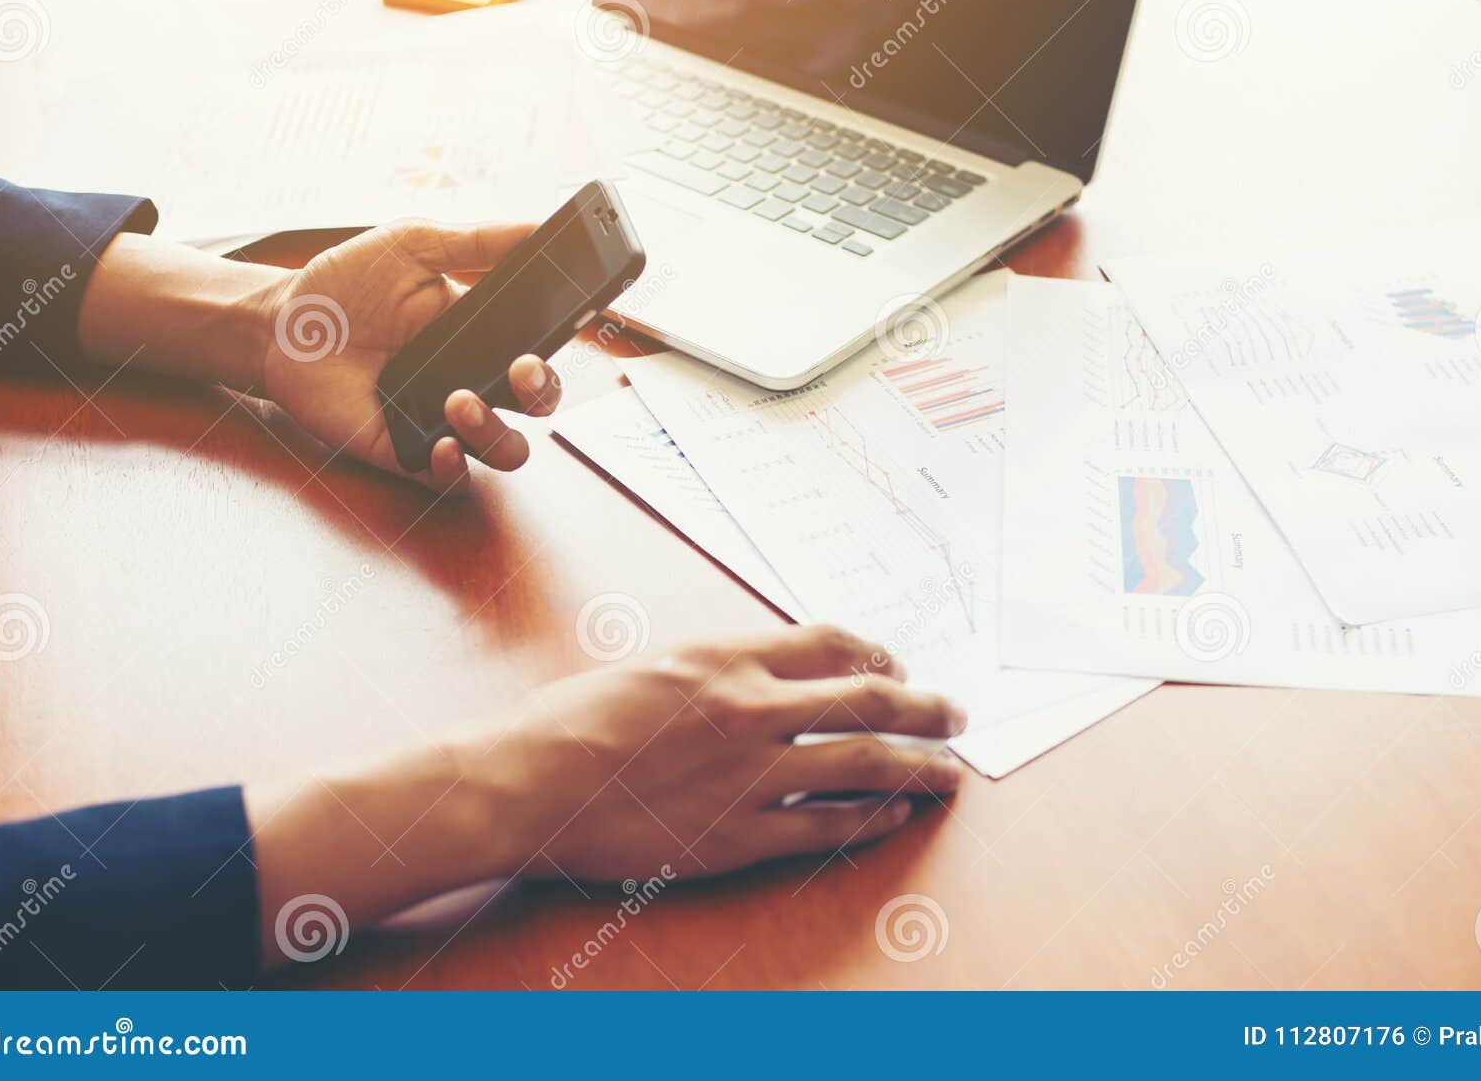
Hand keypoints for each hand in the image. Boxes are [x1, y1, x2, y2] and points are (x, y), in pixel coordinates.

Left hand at [254, 219, 561, 491]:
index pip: (539, 356)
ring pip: (504, 450)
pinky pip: (450, 480)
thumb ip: (477, 240)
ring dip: (496, 431)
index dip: (558, 353)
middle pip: (536, 409)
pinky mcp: (404, 451)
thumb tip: (538, 226)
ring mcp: (440, 421)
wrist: (280, 321)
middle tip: (517, 370)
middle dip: (541, 394)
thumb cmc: (346, 282)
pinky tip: (442, 446)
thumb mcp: (414, 246)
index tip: (565, 333)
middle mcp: (471, 383)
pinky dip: (455, 469)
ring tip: (459, 401)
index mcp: (482, 338)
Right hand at [476, 625, 969, 881]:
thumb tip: (766, 678)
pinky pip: (827, 827)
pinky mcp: (739, 835)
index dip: (877, 656)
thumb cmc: (571, 721)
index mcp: (725, 656)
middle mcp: (751, 707)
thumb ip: (715, 670)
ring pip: (865, 764)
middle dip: (925, 707)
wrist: (525, 782)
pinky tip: (896, 816)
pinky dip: (872, 819)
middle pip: (868, 700)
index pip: (830, 644)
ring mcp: (750, 775)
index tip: (897, 667)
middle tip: (954, 713)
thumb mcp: (651, 666)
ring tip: (950, 770)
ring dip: (920, 765)